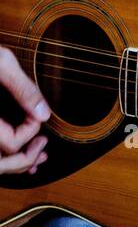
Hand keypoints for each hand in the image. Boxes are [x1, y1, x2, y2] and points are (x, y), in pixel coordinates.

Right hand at [0, 46, 50, 174]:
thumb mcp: (0, 61)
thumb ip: (22, 88)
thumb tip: (44, 114)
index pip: (11, 143)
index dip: (32, 131)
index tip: (39, 115)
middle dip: (25, 159)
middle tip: (43, 146)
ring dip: (13, 165)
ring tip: (35, 158)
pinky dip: (3, 159)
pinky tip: (16, 154)